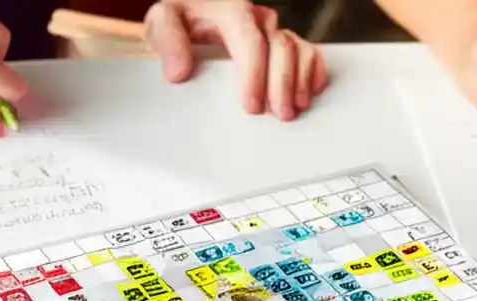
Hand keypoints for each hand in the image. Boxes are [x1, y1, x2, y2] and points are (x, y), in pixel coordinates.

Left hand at [144, 0, 327, 120]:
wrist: (192, 8)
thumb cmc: (180, 16)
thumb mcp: (163, 20)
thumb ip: (168, 40)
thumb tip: (178, 71)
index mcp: (230, 8)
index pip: (249, 41)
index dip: (254, 74)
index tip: (251, 106)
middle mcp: (257, 16)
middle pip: (280, 46)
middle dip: (282, 82)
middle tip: (280, 113)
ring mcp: (272, 28)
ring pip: (297, 49)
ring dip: (300, 80)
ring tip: (295, 107)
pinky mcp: (282, 38)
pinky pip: (307, 50)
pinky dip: (313, 70)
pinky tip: (311, 90)